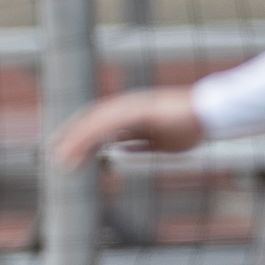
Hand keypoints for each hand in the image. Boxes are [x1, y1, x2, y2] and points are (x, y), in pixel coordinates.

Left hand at [49, 87, 205, 169]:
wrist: (209, 115)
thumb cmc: (188, 128)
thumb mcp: (159, 143)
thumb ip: (137, 145)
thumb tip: (117, 152)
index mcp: (129, 116)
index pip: (98, 127)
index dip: (80, 139)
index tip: (65, 152)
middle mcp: (126, 109)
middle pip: (91, 123)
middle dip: (72, 140)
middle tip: (55, 156)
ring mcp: (132, 107)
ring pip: (97, 123)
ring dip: (78, 140)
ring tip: (64, 157)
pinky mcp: (139, 111)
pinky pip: (112, 124)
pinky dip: (96, 135)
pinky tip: (85, 147)